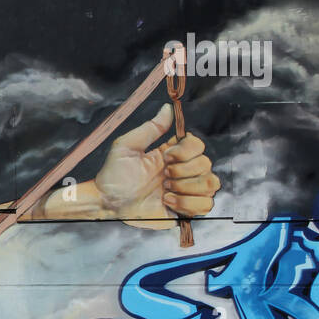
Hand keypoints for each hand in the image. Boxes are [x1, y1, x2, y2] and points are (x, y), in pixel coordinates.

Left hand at [93, 103, 220, 229]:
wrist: (107, 203)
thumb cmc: (113, 175)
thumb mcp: (127, 146)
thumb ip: (151, 128)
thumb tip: (168, 108)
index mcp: (171, 155)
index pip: (198, 145)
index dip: (186, 151)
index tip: (166, 157)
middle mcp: (182, 171)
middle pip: (206, 164)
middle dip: (182, 171)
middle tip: (162, 177)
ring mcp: (185, 191)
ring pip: (211, 184)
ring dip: (186, 187)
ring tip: (165, 191)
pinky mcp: (185, 210)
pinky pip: (206, 205)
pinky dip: (189, 203)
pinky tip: (168, 202)